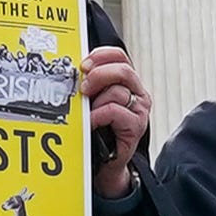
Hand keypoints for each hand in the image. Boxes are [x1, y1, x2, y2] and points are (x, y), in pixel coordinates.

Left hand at [77, 46, 153, 199]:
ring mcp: (140, 109)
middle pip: (123, 70)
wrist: (107, 159)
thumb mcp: (95, 100)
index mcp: (127, 81)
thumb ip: (92, 84)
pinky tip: (92, 122)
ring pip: (118, 91)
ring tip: (89, 113)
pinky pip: (115, 111)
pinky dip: (98, 115)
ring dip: (97, 102)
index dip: (101, 56)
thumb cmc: (100, 128)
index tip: (84, 65)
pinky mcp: (137, 125)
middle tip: (84, 88)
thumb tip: (76, 71)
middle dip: (99, 75)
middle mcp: (137, 92)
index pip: (119, 56)